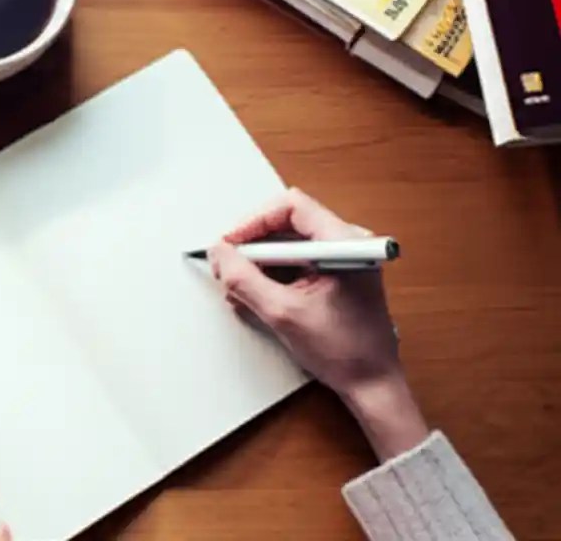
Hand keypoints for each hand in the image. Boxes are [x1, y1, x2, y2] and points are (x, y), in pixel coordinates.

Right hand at [209, 189, 428, 459]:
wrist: (372, 383)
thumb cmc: (343, 351)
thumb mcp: (282, 314)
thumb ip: (244, 279)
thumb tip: (219, 253)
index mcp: (343, 244)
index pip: (291, 207)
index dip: (253, 222)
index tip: (230, 245)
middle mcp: (347, 244)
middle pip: (287, 224)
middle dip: (252, 247)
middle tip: (229, 269)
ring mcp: (342, 259)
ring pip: (288, 245)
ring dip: (260, 265)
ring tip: (241, 291)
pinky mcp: (336, 274)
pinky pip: (297, 262)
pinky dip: (273, 276)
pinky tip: (259, 298)